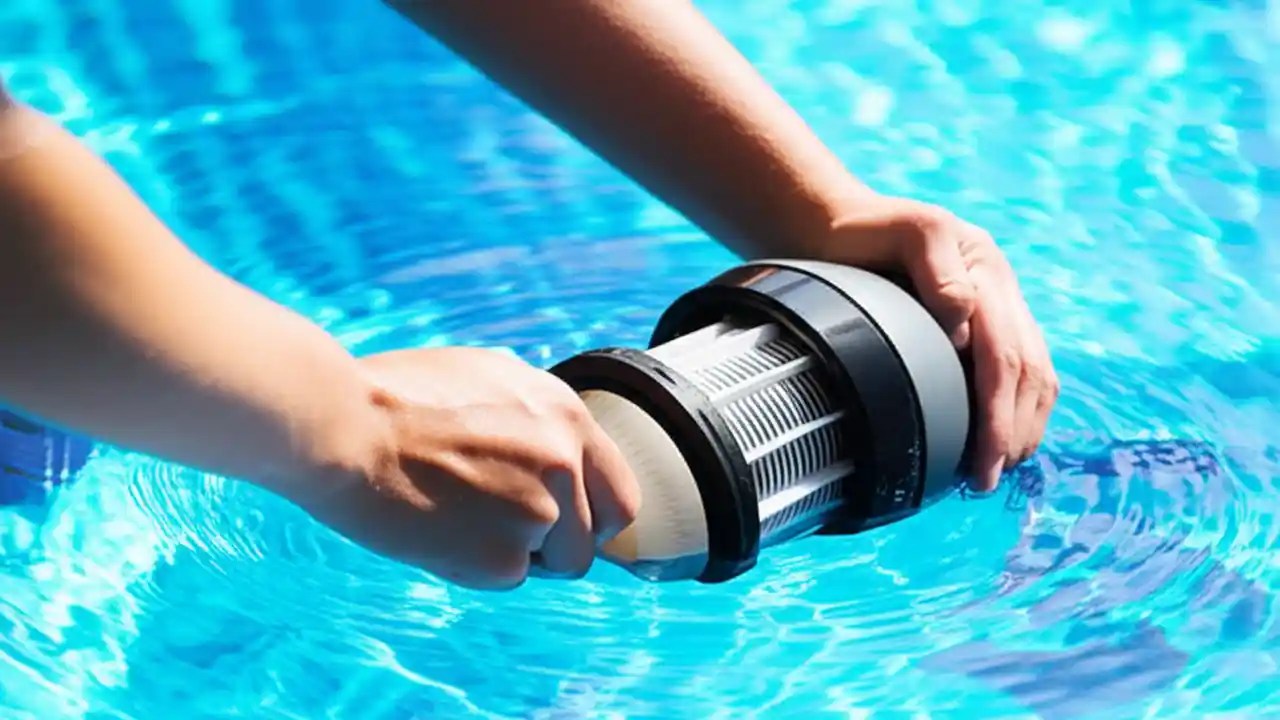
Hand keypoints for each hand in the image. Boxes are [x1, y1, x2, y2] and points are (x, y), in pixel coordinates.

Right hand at [291, 346, 640, 588]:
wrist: (345, 427)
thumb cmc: (397, 397)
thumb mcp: (486, 373)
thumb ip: (534, 409)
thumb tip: (552, 428)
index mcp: (567, 414)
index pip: (620, 490)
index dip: (593, 514)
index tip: (568, 522)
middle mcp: (566, 461)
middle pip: (596, 537)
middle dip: (565, 544)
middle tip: (514, 533)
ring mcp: (539, 510)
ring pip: (549, 562)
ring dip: (514, 552)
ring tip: (458, 516)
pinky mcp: (504, 556)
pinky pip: (505, 577)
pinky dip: (475, 565)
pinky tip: (437, 529)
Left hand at [801, 193, 1058, 492]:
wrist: (832, 224)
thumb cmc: (860, 231)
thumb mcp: (903, 231)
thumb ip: (938, 271)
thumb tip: (965, 327)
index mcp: (987, 270)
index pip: (1007, 355)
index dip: (1000, 412)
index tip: (986, 459)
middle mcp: (999, 289)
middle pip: (1028, 372)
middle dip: (1014, 432)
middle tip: (987, 481)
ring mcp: (993, 305)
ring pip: (1032, 374)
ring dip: (1022, 426)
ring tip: (997, 470)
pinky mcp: (979, 322)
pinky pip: (1013, 370)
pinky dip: (1012, 409)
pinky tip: (996, 440)